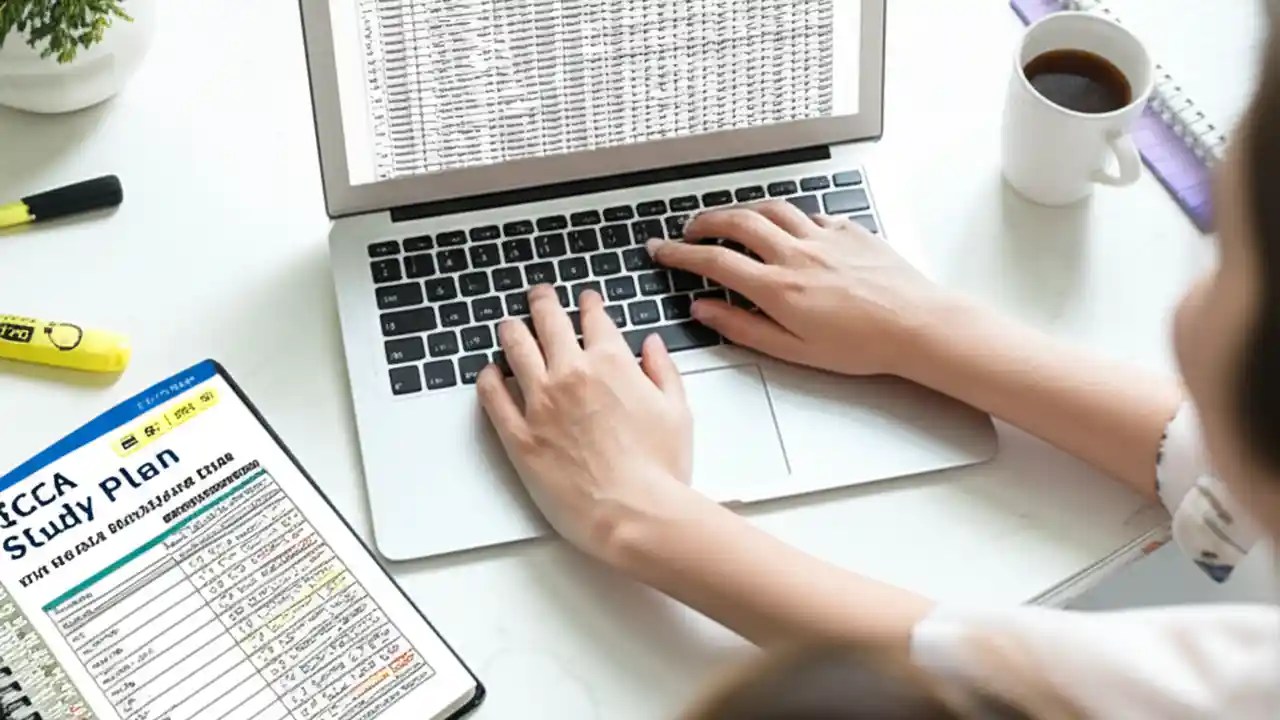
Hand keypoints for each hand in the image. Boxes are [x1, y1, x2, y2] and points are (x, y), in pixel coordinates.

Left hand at [477, 286, 707, 562]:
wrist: (633, 513)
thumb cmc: (660, 469)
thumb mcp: (678, 411)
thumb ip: (663, 371)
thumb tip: (652, 346)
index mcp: (612, 362)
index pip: (593, 318)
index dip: (588, 304)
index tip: (585, 300)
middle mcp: (571, 373)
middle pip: (548, 321)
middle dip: (542, 302)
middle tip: (538, 296)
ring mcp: (540, 403)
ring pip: (515, 348)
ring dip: (511, 330)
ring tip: (507, 324)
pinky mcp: (519, 435)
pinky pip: (493, 396)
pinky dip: (488, 378)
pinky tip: (489, 372)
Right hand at [649, 202, 959, 378]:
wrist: (917, 325)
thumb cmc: (862, 345)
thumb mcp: (793, 351)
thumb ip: (743, 328)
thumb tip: (705, 310)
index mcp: (778, 288)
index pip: (715, 261)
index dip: (681, 254)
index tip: (662, 250)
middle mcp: (796, 254)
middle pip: (737, 222)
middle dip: (704, 221)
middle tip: (689, 229)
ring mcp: (823, 237)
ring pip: (771, 208)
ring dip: (743, 209)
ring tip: (730, 219)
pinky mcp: (848, 229)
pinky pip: (809, 213)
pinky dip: (789, 216)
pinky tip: (788, 227)